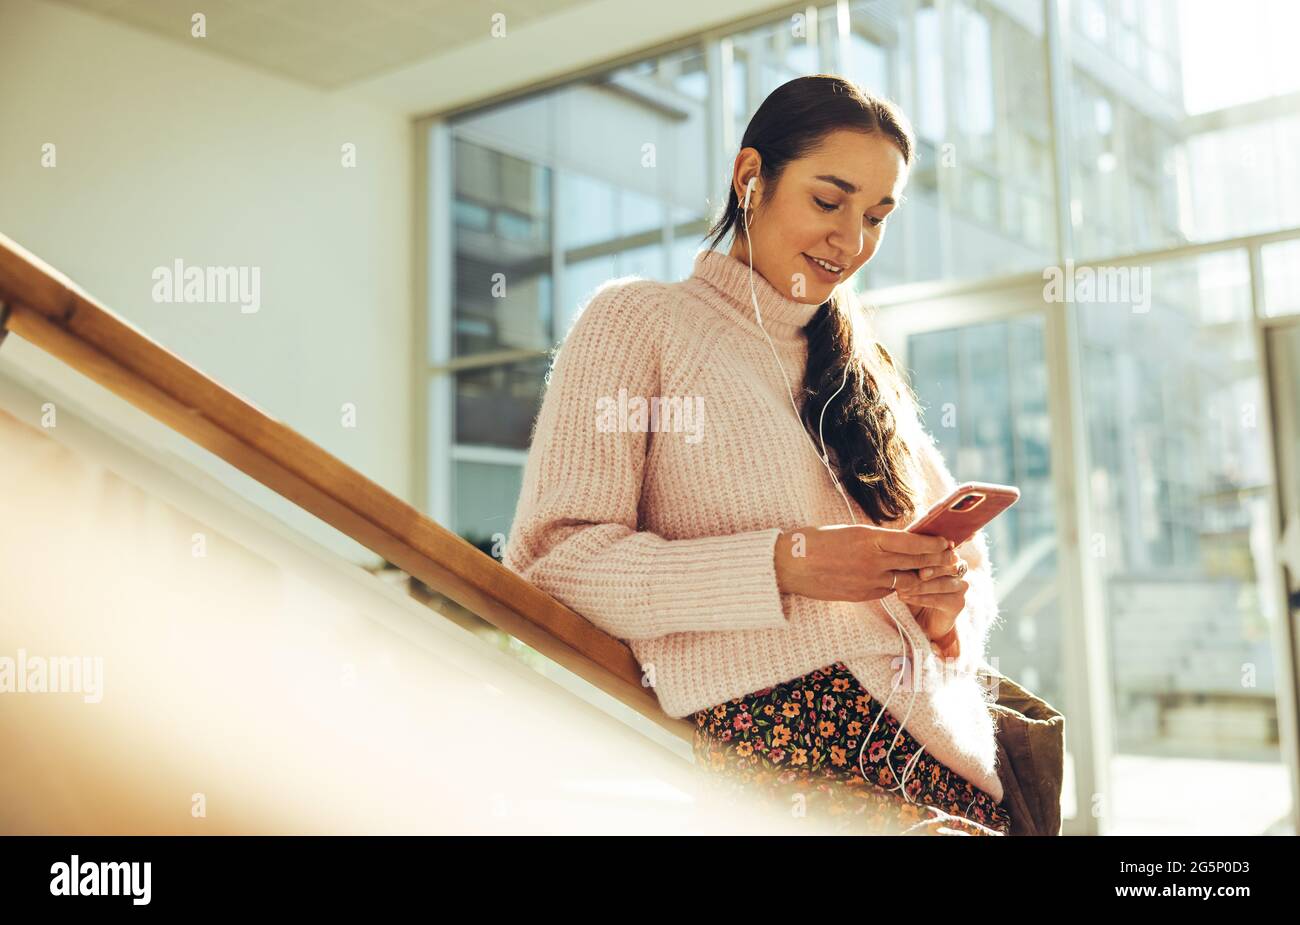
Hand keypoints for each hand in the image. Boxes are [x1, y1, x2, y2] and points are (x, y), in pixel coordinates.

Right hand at [773, 524, 957, 602]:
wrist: (788, 565)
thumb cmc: (815, 541)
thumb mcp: (850, 531)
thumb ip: (875, 539)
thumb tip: (900, 542)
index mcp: (869, 539)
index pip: (913, 542)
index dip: (934, 544)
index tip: (946, 542)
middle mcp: (872, 561)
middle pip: (915, 562)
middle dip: (936, 562)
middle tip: (951, 560)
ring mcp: (868, 581)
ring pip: (906, 581)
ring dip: (922, 577)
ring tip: (935, 573)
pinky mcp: (861, 596)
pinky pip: (888, 590)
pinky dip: (899, 585)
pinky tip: (906, 582)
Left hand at [896, 553, 969, 654]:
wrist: (923, 621)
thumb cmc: (914, 592)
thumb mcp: (909, 575)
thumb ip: (909, 565)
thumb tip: (895, 555)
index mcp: (946, 556)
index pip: (939, 550)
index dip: (925, 553)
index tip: (907, 555)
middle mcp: (958, 569)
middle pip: (944, 565)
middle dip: (924, 569)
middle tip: (905, 573)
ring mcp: (960, 586)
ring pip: (941, 583)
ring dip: (919, 586)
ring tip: (901, 589)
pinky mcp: (958, 603)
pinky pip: (939, 599)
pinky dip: (921, 598)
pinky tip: (906, 598)